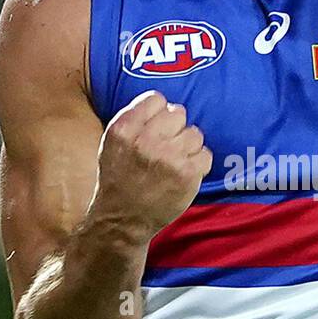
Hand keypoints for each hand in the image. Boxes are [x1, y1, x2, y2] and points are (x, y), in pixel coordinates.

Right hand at [92, 91, 212, 240]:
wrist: (122, 219)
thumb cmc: (118, 179)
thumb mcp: (112, 143)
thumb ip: (134, 119)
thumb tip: (164, 103)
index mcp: (124, 129)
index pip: (156, 99)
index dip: (159, 112)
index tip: (157, 126)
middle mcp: (146, 140)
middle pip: (178, 113)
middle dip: (175, 128)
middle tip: (166, 146)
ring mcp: (169, 157)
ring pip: (194, 133)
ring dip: (188, 146)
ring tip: (174, 161)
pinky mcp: (187, 174)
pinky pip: (205, 154)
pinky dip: (198, 163)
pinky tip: (183, 172)